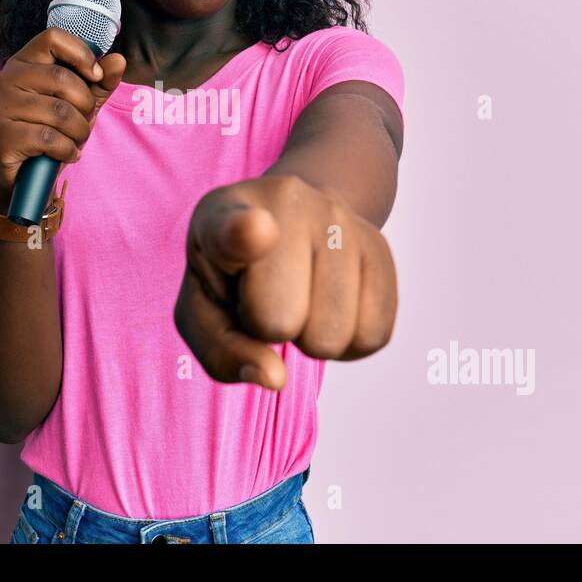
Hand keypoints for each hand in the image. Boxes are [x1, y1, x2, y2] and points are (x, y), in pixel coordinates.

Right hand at [0, 28, 125, 207]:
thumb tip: (118, 60)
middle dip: (85, 105)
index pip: (53, 38)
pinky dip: (67, 150)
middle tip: (83, 122)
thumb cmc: (52, 131)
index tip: (95, 76)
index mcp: (23, 63)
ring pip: (59, 112)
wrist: (26, 176)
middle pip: (61, 78)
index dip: (81, 55)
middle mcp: (5, 79)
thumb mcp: (81, 103)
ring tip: (74, 141)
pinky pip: (48, 138)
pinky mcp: (0, 136)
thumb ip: (100, 81)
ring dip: (79, 132)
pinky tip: (65, 154)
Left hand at [173, 174, 397, 390]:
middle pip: (281, 321)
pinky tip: (329, 306)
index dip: (244, 233)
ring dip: (311, 337)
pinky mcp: (378, 245)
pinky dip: (348, 342)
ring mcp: (338, 219)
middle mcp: (286, 204)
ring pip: (331, 336)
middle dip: (270, 330)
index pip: (235, 228)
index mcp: (222, 217)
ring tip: (297, 296)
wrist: (288, 219)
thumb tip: (275, 378)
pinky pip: (373, 335)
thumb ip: (223, 352)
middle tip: (264, 296)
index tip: (256, 228)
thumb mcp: (203, 312)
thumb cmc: (233, 276)